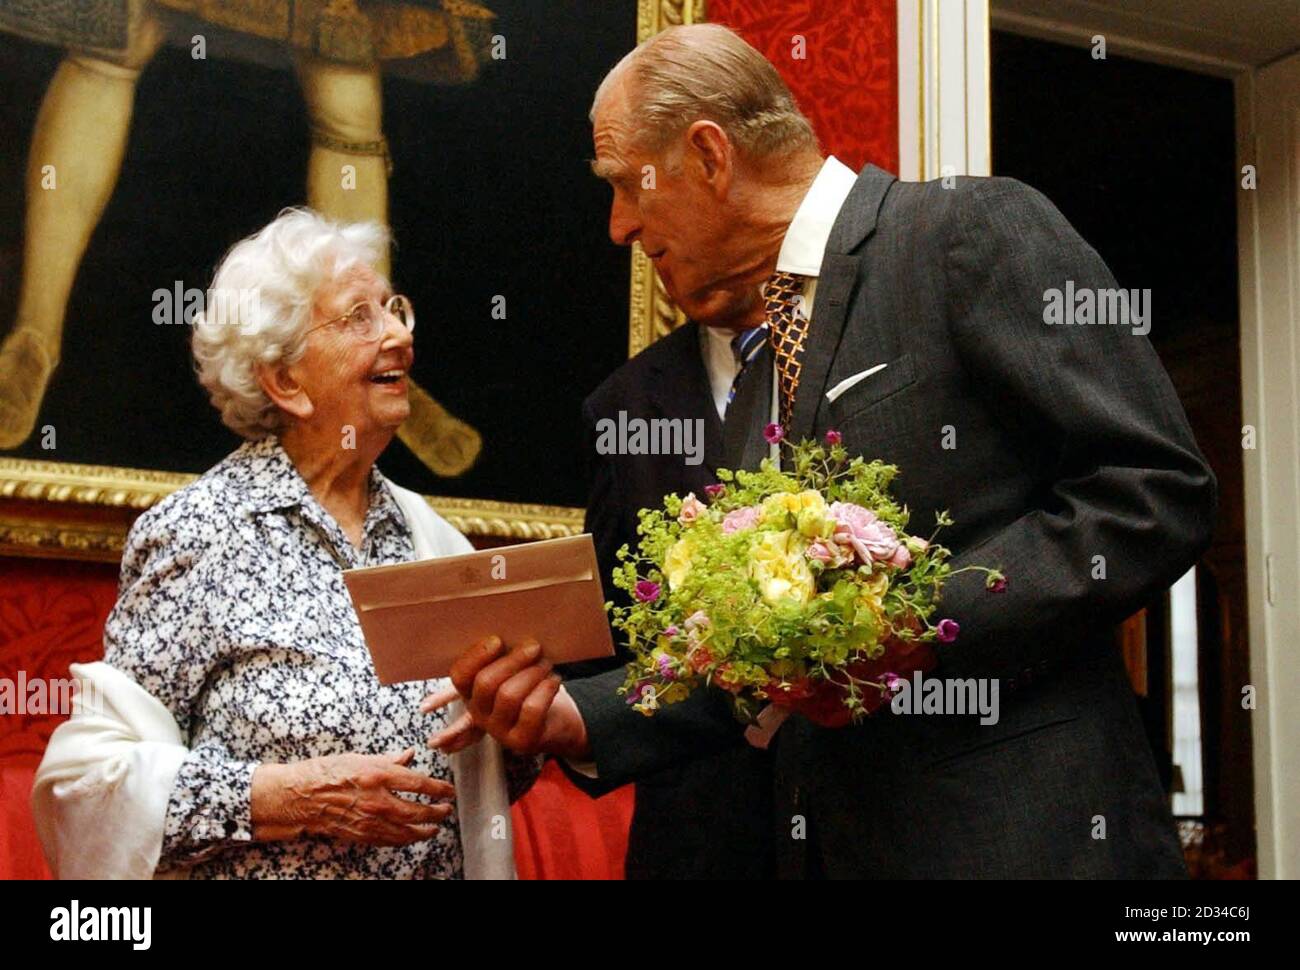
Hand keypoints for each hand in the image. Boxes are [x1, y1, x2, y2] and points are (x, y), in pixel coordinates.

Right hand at [250, 748, 453, 845]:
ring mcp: (369, 820)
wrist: (299, 796)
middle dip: (436, 812)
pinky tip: (411, 836)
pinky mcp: (361, 834)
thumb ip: (388, 760)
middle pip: (417, 811)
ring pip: (406, 831)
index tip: (449, 791)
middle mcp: (377, 800)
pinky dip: (404, 839)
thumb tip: (409, 755)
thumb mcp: (360, 758)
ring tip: (435, 828)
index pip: (419, 783)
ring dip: (424, 830)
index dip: (438, 789)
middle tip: (446, 810)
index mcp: (378, 775)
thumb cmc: (327, 772)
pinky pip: (389, 840)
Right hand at [423, 635, 589, 758]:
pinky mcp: (521, 741)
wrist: (557, 722)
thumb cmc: (532, 686)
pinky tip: (554, 680)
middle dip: (513, 660)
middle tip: (535, 647)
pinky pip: (531, 710)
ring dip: (532, 673)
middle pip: (486, 683)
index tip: (497, 640)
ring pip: (509, 695)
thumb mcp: (514, 670)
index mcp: (471, 693)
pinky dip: (545, 689)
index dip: (476, 656)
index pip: (460, 675)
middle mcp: (479, 714)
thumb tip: (509, 629)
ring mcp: (498, 731)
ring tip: (546, 664)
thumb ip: (503, 654)